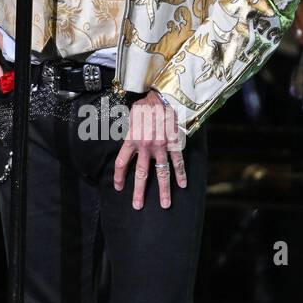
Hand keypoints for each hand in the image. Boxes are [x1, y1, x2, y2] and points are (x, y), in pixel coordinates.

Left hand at [113, 90, 185, 209]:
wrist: (162, 96)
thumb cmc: (144, 106)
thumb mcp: (130, 117)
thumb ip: (128, 132)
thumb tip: (124, 139)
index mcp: (131, 140)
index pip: (121, 163)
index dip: (119, 177)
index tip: (119, 188)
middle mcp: (145, 146)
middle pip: (141, 174)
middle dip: (139, 192)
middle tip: (138, 206)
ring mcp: (161, 147)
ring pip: (162, 173)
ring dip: (164, 190)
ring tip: (165, 204)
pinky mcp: (174, 144)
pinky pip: (178, 162)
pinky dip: (181, 174)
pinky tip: (183, 185)